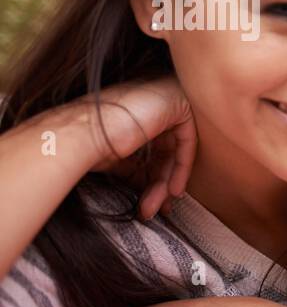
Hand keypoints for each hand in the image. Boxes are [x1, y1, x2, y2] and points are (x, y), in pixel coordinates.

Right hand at [76, 76, 196, 219]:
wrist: (79, 135)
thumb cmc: (89, 146)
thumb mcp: (120, 159)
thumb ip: (140, 167)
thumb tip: (154, 190)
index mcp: (137, 110)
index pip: (157, 147)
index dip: (156, 178)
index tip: (151, 203)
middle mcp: (151, 102)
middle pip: (167, 150)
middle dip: (161, 184)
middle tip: (153, 208)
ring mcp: (164, 98)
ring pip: (176, 148)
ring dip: (166, 181)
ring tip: (155, 206)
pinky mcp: (175, 101)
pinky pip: (187, 139)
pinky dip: (182, 166)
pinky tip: (173, 190)